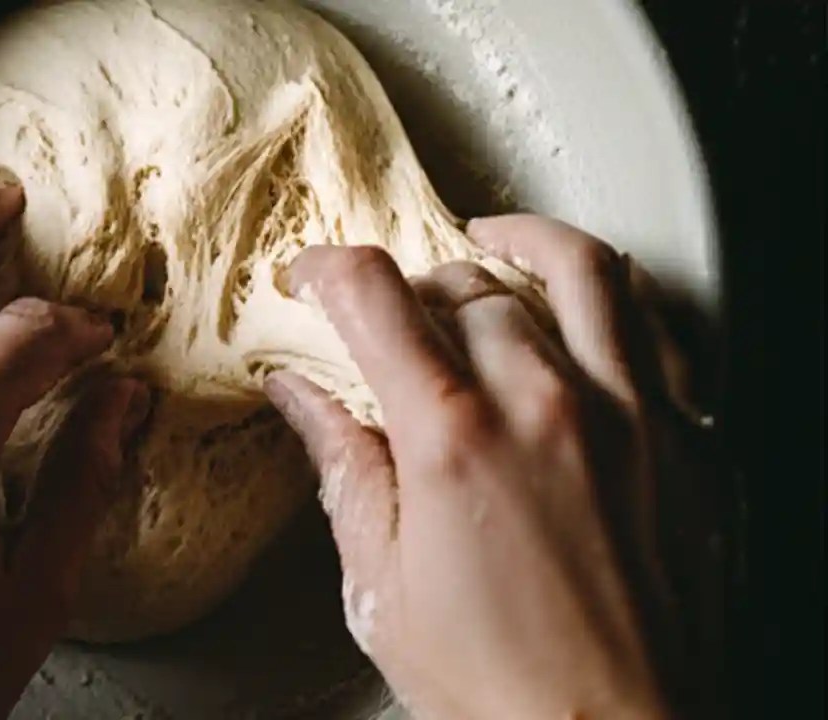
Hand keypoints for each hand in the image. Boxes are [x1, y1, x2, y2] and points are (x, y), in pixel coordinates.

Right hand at [266, 216, 722, 718]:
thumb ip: (342, 467)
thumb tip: (298, 397)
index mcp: (452, 438)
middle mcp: (545, 404)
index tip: (311, 277)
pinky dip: (608, 298)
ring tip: (490, 248)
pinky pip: (652, 327)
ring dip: (520, 246)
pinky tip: (583, 312)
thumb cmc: (500, 686)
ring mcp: (630, 414)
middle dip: (413, 283)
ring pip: (576, 271)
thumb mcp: (382, 584)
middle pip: (467, 282)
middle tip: (392, 314)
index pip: (374, 296)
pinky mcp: (688, 440)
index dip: (326, 268)